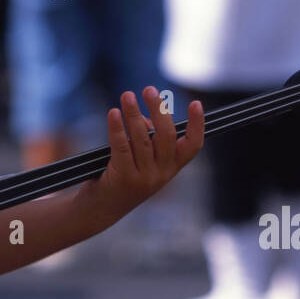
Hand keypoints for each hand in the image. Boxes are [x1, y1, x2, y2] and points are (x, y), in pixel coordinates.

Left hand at [88, 87, 204, 220]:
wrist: (101, 209)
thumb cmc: (122, 176)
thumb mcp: (141, 160)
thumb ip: (147, 139)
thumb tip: (143, 119)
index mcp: (172, 167)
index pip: (193, 147)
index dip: (197, 125)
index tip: (196, 103)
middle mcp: (162, 174)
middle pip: (167, 136)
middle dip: (159, 110)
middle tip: (149, 89)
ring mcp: (144, 178)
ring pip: (142, 139)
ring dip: (134, 114)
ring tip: (127, 96)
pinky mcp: (123, 178)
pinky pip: (121, 147)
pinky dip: (117, 128)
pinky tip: (113, 114)